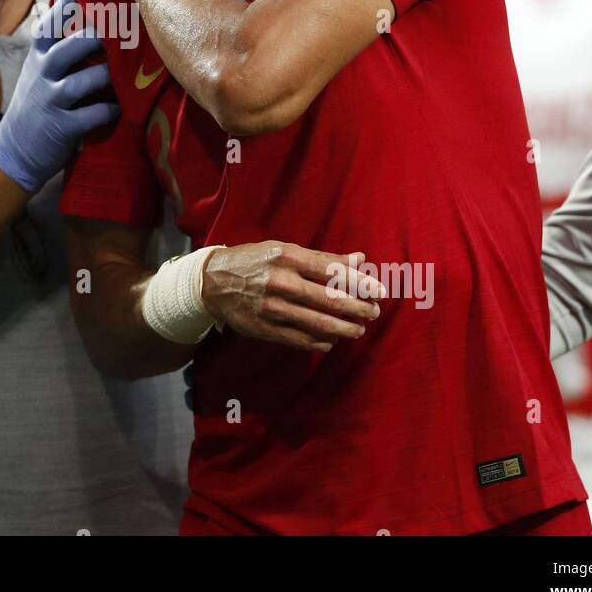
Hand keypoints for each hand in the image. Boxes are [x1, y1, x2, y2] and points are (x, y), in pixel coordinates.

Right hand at [0, 0, 119, 192]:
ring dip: (104, 77)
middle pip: (64, 51)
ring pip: (79, 83)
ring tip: (123, 74)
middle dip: (90, 40)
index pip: (45, 30)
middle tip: (114, 35)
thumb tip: (85, 24)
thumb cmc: (33, 109)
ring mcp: (49, 103)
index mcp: (36, 62)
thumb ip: (54, 53)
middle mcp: (41, 78)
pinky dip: (109, 111)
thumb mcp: (35, 76)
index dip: (60, 11)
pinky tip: (121, 108)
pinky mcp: (61, 128)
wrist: (14, 152)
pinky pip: (91, 115)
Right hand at [200, 242, 384, 351]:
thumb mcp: (284, 250)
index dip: (360, 283)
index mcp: (287, 257)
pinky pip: (300, 339)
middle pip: (331, 300)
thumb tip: (359, 259)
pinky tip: (332, 339)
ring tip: (358, 329)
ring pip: (319, 324)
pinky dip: (321, 341)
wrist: (211, 281)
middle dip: (358, 308)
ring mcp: (272, 308)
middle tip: (373, 312)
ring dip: (345, 329)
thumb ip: (322, 257)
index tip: (379, 291)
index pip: (333, 271)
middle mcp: (281, 282)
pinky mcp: (264, 328)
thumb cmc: (254, 260)